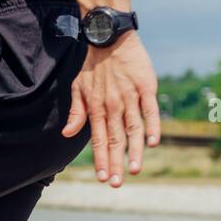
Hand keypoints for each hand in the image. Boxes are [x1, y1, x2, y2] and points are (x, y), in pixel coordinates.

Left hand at [62, 32, 160, 185]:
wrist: (109, 37)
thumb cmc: (93, 66)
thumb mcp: (78, 88)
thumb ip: (76, 113)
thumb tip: (67, 134)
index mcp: (97, 109)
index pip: (99, 140)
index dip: (101, 160)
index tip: (102, 178)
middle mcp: (113, 106)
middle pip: (115, 140)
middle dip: (115, 164)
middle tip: (116, 184)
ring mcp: (130, 97)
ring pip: (133, 130)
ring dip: (133, 151)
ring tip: (134, 170)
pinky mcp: (146, 88)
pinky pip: (150, 110)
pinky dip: (152, 126)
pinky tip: (153, 143)